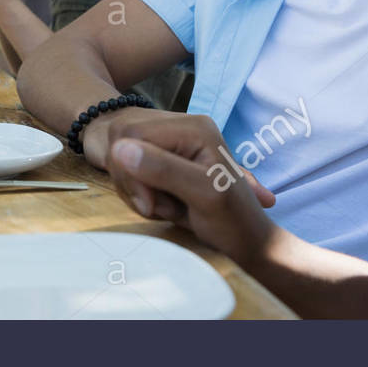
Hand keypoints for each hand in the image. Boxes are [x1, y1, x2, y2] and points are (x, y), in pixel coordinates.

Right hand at [106, 124, 279, 269]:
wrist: (248, 240)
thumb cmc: (231, 220)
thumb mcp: (203, 194)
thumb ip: (163, 169)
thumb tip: (120, 149)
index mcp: (194, 127)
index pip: (132, 136)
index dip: (132, 173)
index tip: (150, 205)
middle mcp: (180, 126)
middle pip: (122, 147)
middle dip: (135, 184)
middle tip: (162, 208)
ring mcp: (168, 141)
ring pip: (121, 160)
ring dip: (136, 192)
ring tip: (166, 207)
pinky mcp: (158, 155)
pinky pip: (127, 170)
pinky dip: (136, 194)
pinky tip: (159, 203)